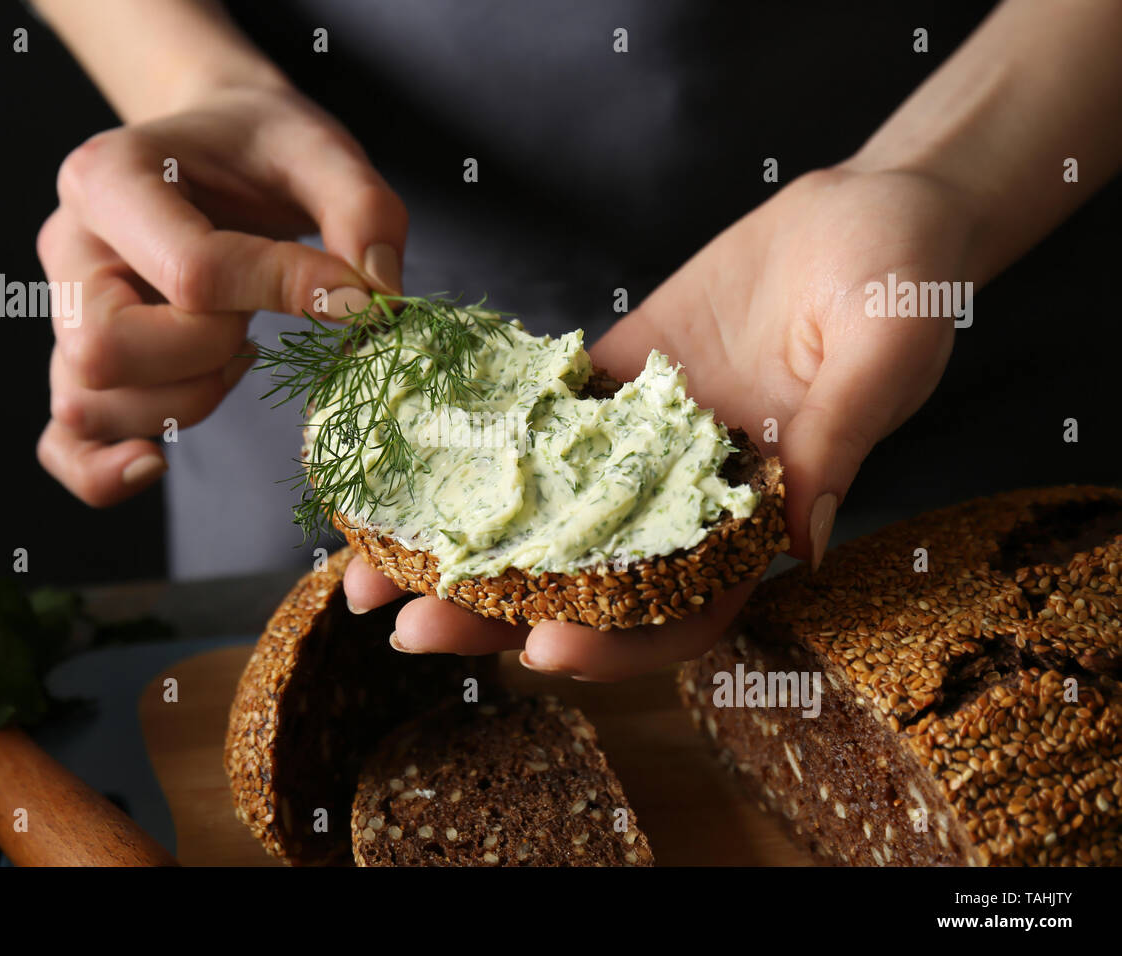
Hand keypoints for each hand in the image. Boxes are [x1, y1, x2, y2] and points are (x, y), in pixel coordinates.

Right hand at [36, 82, 407, 505]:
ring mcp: (66, 309)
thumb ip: (362, 212)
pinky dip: (104, 470)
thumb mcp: (322, 150)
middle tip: (252, 322)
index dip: (284, 294)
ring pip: (91, 402)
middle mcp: (69, 245)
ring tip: (233, 349)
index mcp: (109, 174)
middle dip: (207, 355)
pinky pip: (64, 443)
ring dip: (185, 400)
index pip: (192, 272)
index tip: (350, 294)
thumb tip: (376, 303)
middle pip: (108, 348)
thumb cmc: (263, 146)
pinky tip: (158, 461)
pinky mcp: (80, 360)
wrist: (215, 144)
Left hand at [345, 166, 970, 678]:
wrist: (865, 208)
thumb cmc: (902, 280)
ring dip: (461, 541)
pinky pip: (530, 419)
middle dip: (501, 612)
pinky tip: (405, 459)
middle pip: (587, 578)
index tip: (543, 653)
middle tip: (415, 631)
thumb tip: (799, 542)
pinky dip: (471, 443)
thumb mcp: (885, 352)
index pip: (683, 606)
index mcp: (759, 515)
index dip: (617, 643)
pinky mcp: (604, 380)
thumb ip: (837, 441)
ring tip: (372, 564)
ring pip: (541, 509)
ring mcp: (635, 440)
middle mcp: (684, 494)